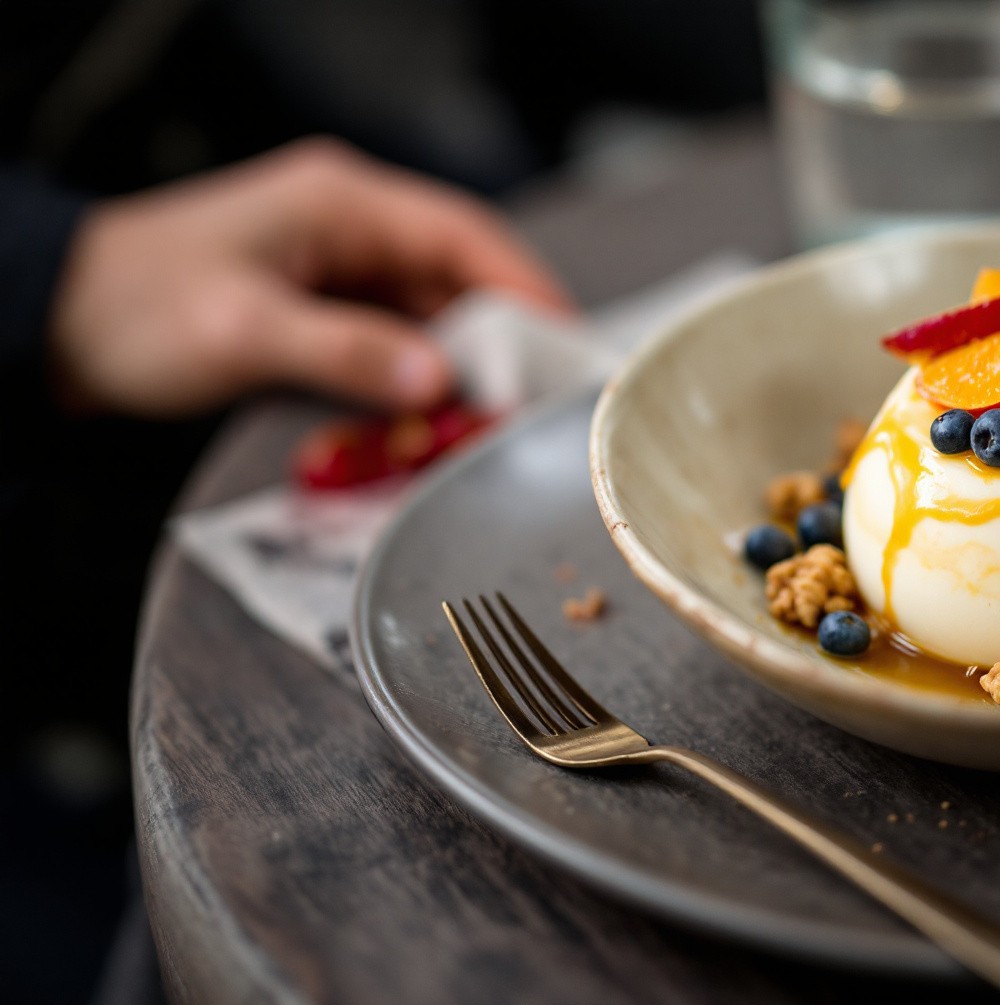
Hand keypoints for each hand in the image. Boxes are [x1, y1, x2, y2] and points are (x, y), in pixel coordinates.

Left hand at [48, 137, 572, 415]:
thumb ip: (349, 353)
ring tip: (475, 427)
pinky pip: (391, 347)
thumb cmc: (134, 308)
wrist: (56, 324)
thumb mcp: (244, 331)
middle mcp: (348, 230)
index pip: (463, 237)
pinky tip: (419, 424)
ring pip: (427, 321)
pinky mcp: (322, 312)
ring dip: (452, 375)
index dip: (525, 289)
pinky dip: (410, 387)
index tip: (567, 346)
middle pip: (455, 283)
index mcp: (340, 205)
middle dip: (494, 347)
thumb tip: (438, 384)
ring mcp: (336, 271)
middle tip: (526, 407)